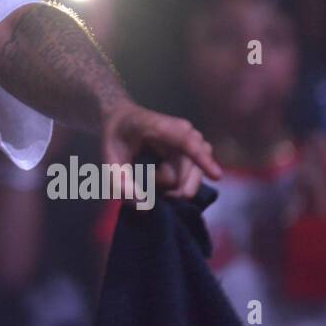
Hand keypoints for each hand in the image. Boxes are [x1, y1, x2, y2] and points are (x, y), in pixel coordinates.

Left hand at [101, 101, 221, 198]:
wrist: (122, 118)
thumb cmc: (116, 135)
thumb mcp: (108, 156)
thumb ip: (119, 181)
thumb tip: (142, 206)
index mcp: (160, 127)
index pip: (186, 142)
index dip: (202, 159)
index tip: (217, 176)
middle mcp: (183, 131)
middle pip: (188, 170)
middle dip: (168, 185)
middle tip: (145, 180)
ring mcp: (192, 140)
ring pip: (192, 176)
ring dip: (171, 185)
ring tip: (150, 177)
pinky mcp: (195, 150)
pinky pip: (194, 175)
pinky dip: (177, 183)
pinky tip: (159, 177)